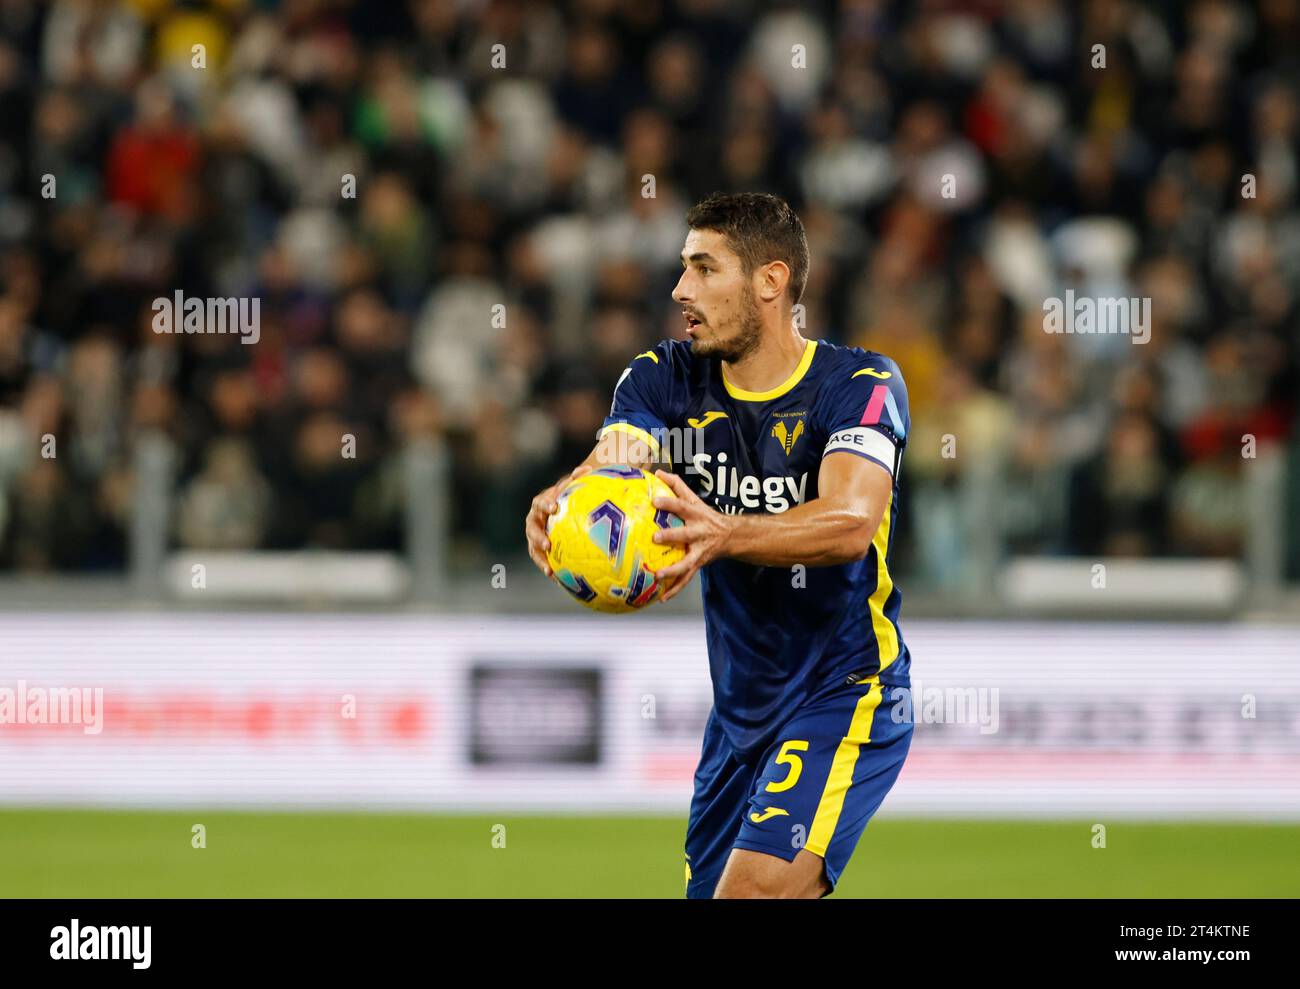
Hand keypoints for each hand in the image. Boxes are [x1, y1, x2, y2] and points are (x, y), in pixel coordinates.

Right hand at [525, 464, 592, 578]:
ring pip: (533, 547)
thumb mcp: (573, 486)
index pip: (541, 503)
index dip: (546, 505)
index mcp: (542, 503)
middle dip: (537, 537)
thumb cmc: (568, 495)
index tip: (554, 508)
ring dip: (540, 558)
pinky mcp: (538, 548)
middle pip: (532, 528)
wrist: (560, 507)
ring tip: (549, 569)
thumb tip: (586, 469)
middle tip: (548, 544)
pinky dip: (547, 567)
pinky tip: (557, 579)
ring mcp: (535, 535)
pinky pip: (541, 559)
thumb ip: (578, 478)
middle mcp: (534, 519)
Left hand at [650, 469, 733, 602]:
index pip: (682, 506)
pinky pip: (686, 579)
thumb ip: (676, 485)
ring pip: (686, 563)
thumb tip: (657, 472)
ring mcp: (699, 551)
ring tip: (657, 576)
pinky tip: (661, 597)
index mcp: (696, 515)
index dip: (669, 502)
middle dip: (671, 537)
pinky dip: (674, 589)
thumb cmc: (705, 515)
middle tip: (655, 538)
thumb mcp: (694, 498)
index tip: (655, 500)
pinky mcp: (698, 564)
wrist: (731, 536)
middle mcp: (699, 533)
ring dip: (672, 570)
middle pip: (685, 535)